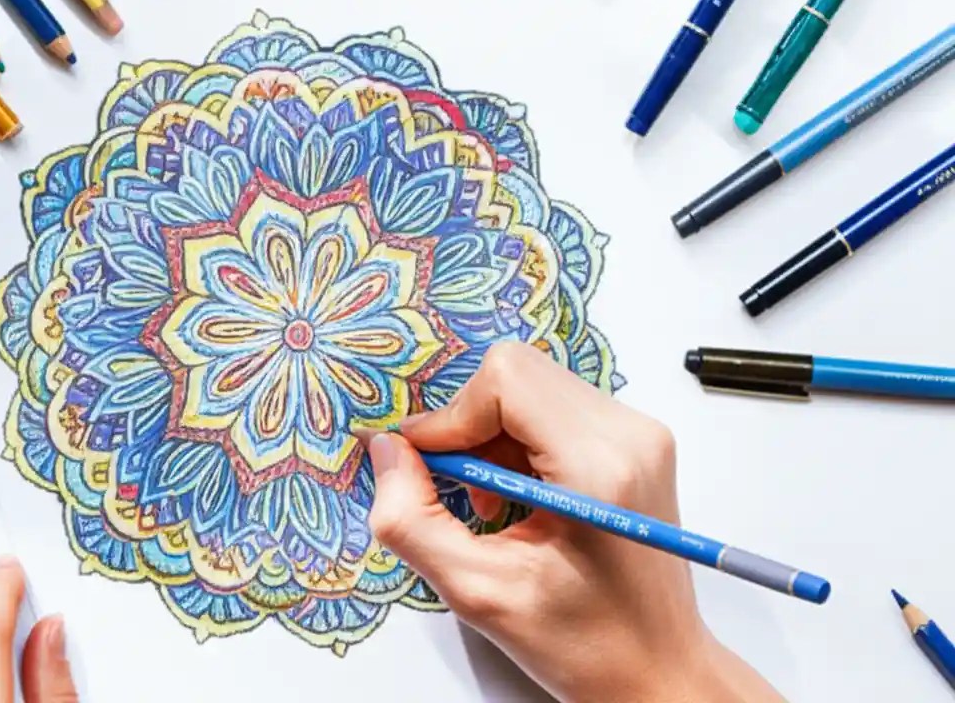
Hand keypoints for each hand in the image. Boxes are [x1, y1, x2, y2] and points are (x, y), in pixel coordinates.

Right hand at [361, 342, 782, 702]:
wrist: (659, 670)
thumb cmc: (585, 644)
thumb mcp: (478, 593)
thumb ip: (413, 521)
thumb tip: (385, 450)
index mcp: (599, 466)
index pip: (506, 379)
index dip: (450, 418)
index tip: (424, 466)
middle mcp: (630, 433)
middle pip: (517, 372)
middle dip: (469, 424)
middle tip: (458, 489)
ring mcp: (640, 433)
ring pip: (532, 387)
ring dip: (491, 436)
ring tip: (491, 505)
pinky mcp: (636, 442)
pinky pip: (554, 407)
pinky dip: (518, 442)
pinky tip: (517, 497)